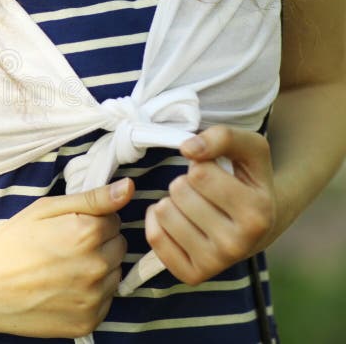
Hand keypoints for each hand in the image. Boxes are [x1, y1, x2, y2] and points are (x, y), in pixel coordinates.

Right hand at [0, 177, 133, 338]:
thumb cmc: (10, 243)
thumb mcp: (45, 209)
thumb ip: (91, 198)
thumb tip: (128, 188)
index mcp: (87, 232)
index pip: (114, 220)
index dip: (90, 221)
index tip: (67, 228)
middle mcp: (97, 266)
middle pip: (119, 247)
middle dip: (99, 244)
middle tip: (64, 248)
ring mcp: (94, 298)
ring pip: (114, 275)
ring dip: (97, 270)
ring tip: (62, 270)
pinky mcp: (89, 322)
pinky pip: (105, 302)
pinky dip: (90, 295)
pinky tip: (63, 290)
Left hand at [145, 124, 276, 285]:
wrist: (257, 224)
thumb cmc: (248, 179)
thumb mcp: (249, 148)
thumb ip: (223, 137)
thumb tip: (188, 148)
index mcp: (257, 214)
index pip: (199, 173)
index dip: (201, 165)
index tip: (215, 174)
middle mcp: (238, 245)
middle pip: (179, 192)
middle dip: (185, 183)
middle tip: (203, 193)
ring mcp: (215, 264)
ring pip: (163, 212)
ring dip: (171, 201)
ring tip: (192, 206)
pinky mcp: (192, 275)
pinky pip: (154, 237)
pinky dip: (156, 221)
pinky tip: (176, 219)